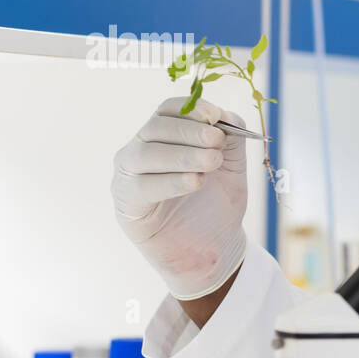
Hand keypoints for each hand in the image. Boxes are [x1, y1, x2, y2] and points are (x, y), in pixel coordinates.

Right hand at [112, 97, 247, 300]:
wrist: (212, 248)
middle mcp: (139, 151)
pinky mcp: (127, 204)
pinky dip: (171, 181)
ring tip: (211, 162)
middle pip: (155, 128)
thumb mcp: (231, 168)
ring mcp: (128, 176)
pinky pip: (142, 187)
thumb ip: (231, 141)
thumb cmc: (216, 204)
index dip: (190, 109)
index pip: (167, 111)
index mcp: (163, 137)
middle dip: (189, 132)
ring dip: (182, 155)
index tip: (216, 117)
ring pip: (145, 154)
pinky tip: (195, 181)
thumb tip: (227, 117)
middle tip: (217, 142)